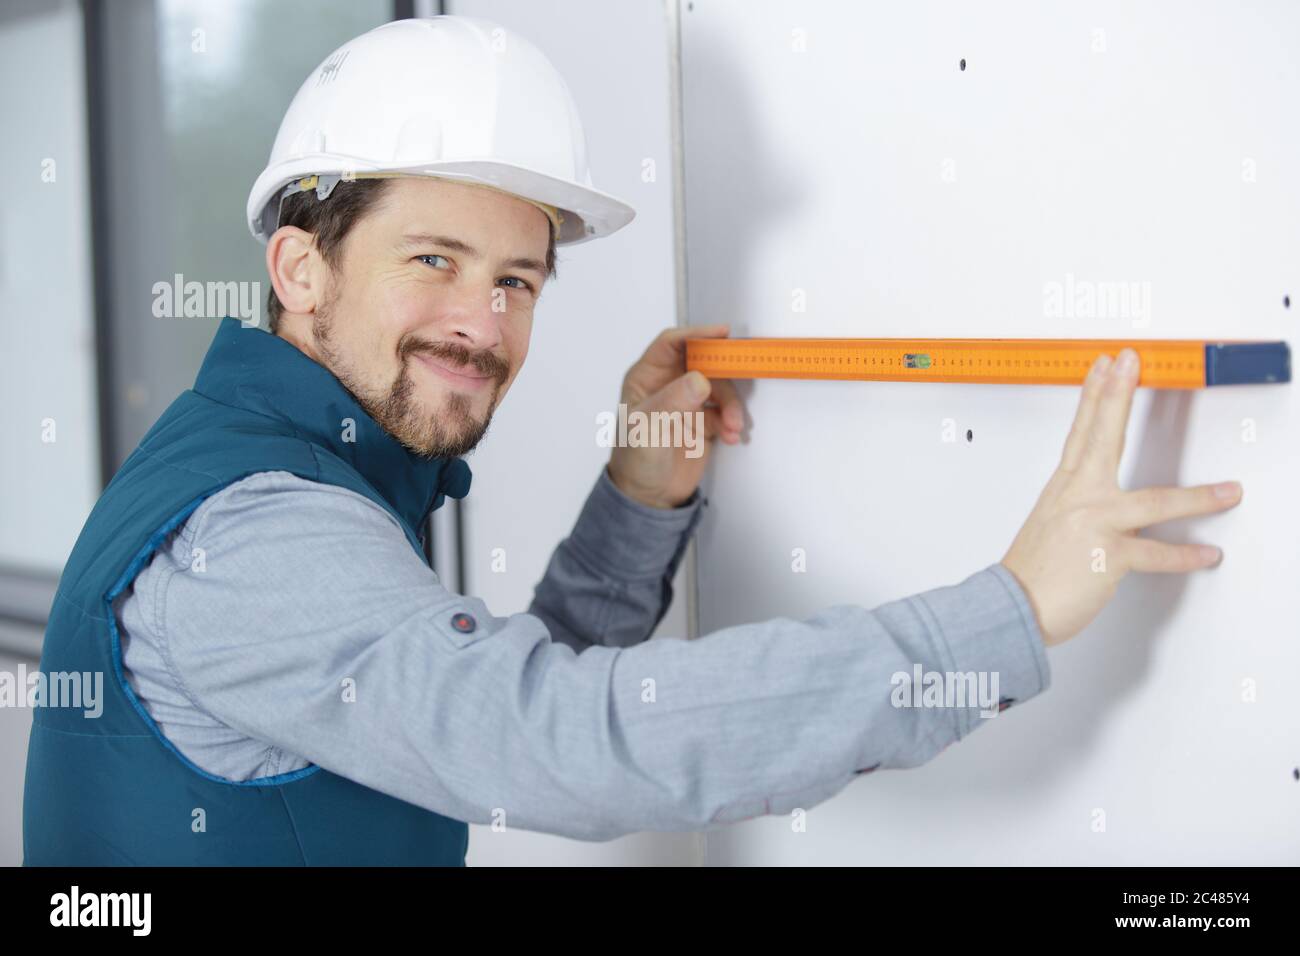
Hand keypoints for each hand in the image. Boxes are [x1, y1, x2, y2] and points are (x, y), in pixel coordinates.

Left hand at [606, 324, 744, 508]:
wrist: (648, 498)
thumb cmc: (634, 460)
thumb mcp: (648, 427)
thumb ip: (673, 401)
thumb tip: (701, 378)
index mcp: (647, 377)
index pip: (672, 344)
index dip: (697, 334)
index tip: (722, 333)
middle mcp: (668, 385)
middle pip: (703, 362)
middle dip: (724, 370)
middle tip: (743, 372)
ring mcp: (687, 403)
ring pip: (719, 387)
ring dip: (732, 404)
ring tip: (734, 426)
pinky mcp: (704, 422)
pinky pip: (725, 412)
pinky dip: (733, 421)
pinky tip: (732, 436)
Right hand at [1000, 348, 1241, 646]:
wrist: (1012, 608)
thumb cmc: (1031, 573)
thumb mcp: (1050, 525)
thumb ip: (1078, 505)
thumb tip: (1101, 498)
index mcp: (1063, 488)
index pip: (1081, 431)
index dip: (1095, 395)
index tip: (1106, 366)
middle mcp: (1077, 499)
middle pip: (1101, 437)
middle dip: (1116, 396)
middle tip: (1128, 364)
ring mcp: (1093, 525)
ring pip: (1153, 502)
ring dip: (1198, 498)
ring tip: (1230, 491)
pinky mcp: (1109, 557)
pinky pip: (1156, 554)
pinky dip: (1184, 556)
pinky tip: (1207, 554)